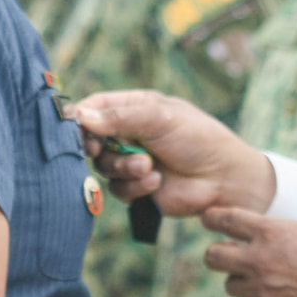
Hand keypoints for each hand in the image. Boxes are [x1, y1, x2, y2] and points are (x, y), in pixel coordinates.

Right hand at [68, 90, 275, 216]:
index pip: (95, 107)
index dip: (79, 116)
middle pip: (90, 139)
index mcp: (134, 108)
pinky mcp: (138, 188)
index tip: (71, 125)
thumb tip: (82, 117)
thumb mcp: (160, 118)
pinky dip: (135, 187)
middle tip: (97, 148)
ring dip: (122, 168)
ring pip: (103, 167)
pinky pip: (118, 190)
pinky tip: (156, 182)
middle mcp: (129, 134)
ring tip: (148, 167)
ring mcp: (132, 161)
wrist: (224, 178)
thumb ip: (120, 117)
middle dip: (96, 146)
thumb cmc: (198, 138)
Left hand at [200, 207, 296, 296]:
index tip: (209, 220)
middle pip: (214, 256)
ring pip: (230, 286)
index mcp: (270, 233)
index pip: (225, 219)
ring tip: (266, 285)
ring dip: (243, 284)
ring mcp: (259, 290)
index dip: (212, 218)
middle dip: (218, 255)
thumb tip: (261, 234)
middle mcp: (258, 260)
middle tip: (226, 257)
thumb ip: (281, 232)